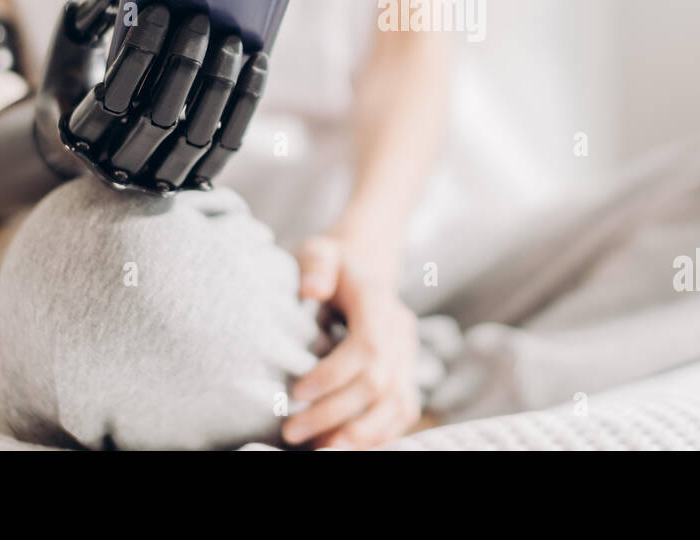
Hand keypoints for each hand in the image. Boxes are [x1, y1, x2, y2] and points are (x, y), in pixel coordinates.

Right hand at [46, 0, 267, 193]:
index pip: (111, 98)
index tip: (160, 8)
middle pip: (158, 117)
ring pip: (195, 134)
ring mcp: (157, 180)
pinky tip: (257, 63)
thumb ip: (94, 22)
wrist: (101, 143)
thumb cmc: (87, 81)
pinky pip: (226, 145)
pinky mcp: (194, 181)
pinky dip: (245, 103)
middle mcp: (117, 167)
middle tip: (201, 18)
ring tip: (232, 38)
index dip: (138, 53)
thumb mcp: (74, 55)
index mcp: (79, 136)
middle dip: (184, 63)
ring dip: (219, 83)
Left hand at [283, 236, 420, 449]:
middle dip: (335, 413)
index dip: (333, 375)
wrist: (365, 264)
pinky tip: (341, 445)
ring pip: (397, 406)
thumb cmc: (333, 262)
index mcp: (378, 302)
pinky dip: (376, 436)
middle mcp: (401, 332)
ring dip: (360, 434)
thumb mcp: (318, 250)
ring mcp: (408, 356)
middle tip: (292, 431)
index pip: (367, 346)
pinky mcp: (407, 374)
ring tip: (320, 450)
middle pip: (379, 383)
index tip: (296, 392)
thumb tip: (312, 290)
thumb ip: (315, 265)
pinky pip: (401, 414)